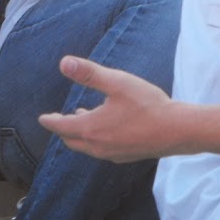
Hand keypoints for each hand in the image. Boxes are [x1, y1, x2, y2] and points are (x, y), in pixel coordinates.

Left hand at [37, 55, 177, 162]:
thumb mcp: (117, 82)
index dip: (50, 121)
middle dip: (63, 129)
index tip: (42, 118)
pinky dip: (94, 139)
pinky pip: (101, 150)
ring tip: (80, 119)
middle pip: (71, 140)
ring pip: (86, 146)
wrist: (177, 131)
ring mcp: (111, 154)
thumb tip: (64, 63)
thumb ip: (89, 73)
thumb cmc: (147, 105)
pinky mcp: (125, 157)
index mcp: (91, 128)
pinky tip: (104, 129)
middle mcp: (98, 145)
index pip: (61, 126)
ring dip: (79, 134)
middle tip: (58, 119)